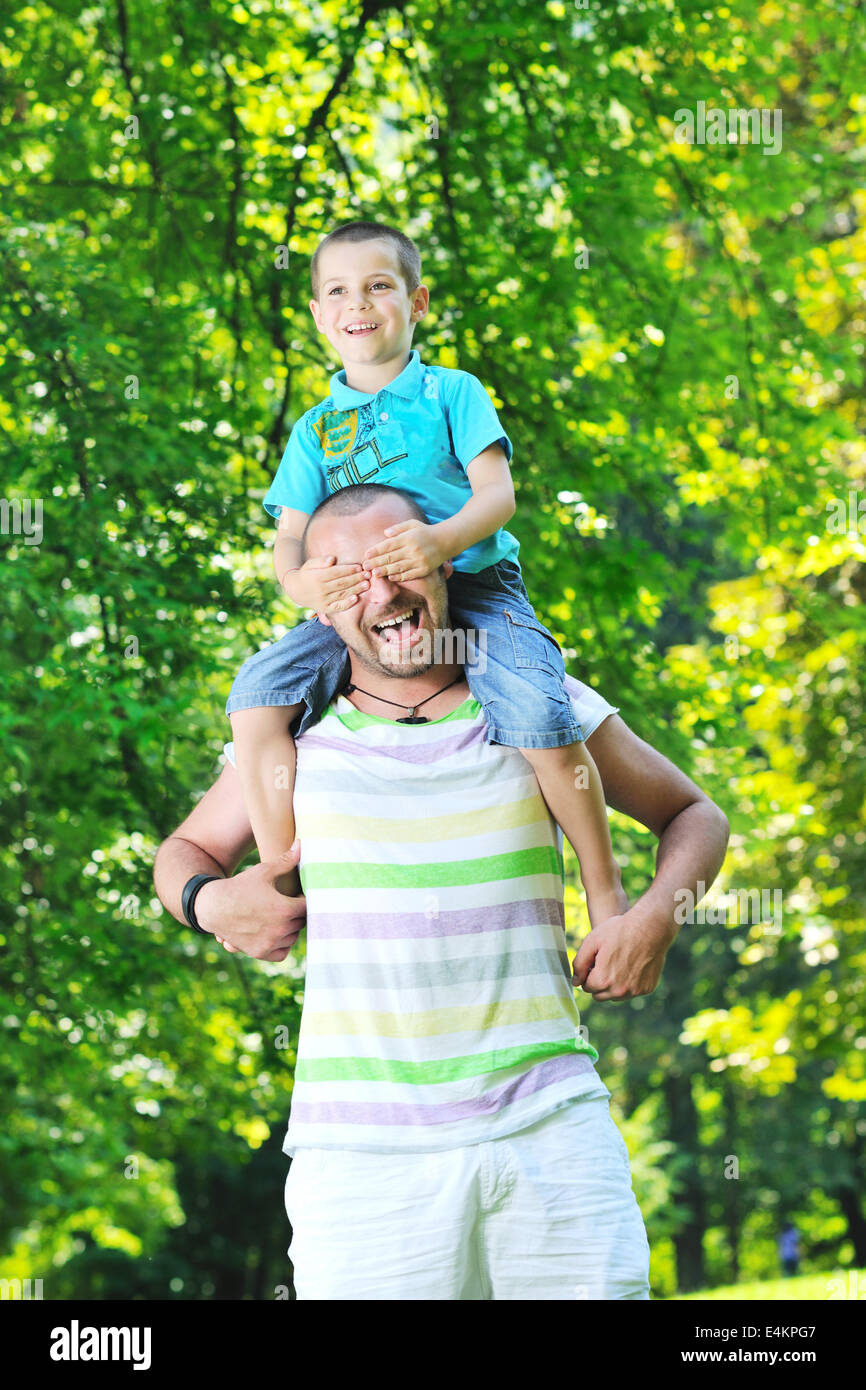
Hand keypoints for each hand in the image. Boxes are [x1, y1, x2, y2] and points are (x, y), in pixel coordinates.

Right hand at [197, 842, 305, 961]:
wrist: (213, 907)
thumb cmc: (240, 886)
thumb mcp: (263, 871)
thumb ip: (286, 861)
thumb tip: (301, 844)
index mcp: (284, 909)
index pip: (308, 907)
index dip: (304, 899)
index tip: (297, 894)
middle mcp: (279, 930)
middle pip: (301, 922)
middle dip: (297, 912)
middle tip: (290, 904)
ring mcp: (269, 943)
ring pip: (293, 937)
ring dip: (291, 928)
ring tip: (282, 916)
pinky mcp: (260, 953)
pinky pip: (281, 953)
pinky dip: (282, 944)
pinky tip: (277, 932)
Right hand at [284, 554, 368, 612]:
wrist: (296, 590)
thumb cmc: (307, 573)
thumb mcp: (310, 564)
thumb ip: (321, 561)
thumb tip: (332, 559)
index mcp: (317, 577)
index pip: (336, 572)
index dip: (349, 570)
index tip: (360, 566)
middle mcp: (320, 590)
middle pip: (341, 583)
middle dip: (356, 579)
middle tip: (367, 574)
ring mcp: (323, 600)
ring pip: (342, 594)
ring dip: (356, 589)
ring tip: (366, 584)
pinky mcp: (325, 608)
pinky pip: (337, 607)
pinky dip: (347, 603)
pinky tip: (356, 598)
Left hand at [362, 521, 449, 582]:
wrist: (446, 541)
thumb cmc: (426, 531)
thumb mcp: (412, 524)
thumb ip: (398, 528)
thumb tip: (384, 534)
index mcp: (408, 538)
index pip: (388, 545)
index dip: (376, 551)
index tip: (366, 555)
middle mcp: (413, 549)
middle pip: (391, 558)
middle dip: (376, 562)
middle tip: (365, 566)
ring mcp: (419, 561)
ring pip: (398, 567)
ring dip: (385, 571)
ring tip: (374, 573)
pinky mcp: (424, 569)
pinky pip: (409, 574)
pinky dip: (399, 576)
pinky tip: (390, 577)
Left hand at [572, 908, 671, 1001]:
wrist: (650, 927)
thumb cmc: (619, 931)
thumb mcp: (592, 941)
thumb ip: (579, 964)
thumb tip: (575, 982)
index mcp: (602, 980)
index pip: (586, 987)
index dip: (589, 973)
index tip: (596, 961)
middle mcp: (618, 991)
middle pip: (599, 995)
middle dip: (599, 982)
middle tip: (606, 963)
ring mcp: (634, 992)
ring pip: (615, 996)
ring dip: (614, 985)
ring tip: (619, 963)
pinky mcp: (646, 989)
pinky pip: (631, 992)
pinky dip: (629, 983)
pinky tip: (632, 966)